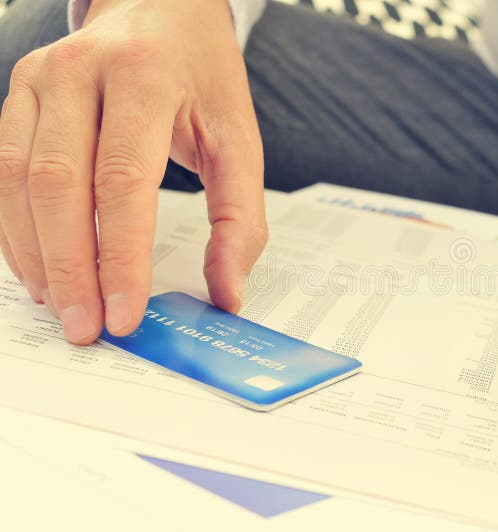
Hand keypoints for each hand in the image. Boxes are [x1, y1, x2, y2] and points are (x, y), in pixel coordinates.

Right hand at [0, 0, 266, 343]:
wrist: (163, 7)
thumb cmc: (201, 75)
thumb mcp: (239, 139)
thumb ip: (238, 219)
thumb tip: (228, 294)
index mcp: (146, 77)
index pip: (124, 181)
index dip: (121, 257)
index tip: (126, 313)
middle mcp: (82, 72)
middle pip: (59, 185)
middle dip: (71, 268)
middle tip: (88, 327)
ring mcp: (40, 79)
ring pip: (17, 180)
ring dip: (37, 254)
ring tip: (63, 307)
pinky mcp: (18, 93)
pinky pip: (1, 169)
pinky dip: (16, 227)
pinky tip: (39, 267)